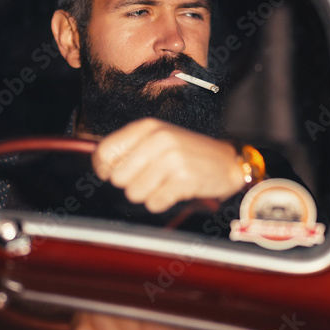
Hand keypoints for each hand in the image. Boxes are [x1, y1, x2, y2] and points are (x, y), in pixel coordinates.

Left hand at [92, 118, 244, 212]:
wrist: (228, 162)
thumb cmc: (187, 153)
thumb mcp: (158, 139)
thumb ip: (130, 149)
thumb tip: (101, 168)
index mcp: (147, 127)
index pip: (105, 152)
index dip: (105, 169)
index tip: (115, 174)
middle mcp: (158, 139)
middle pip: (117, 177)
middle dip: (131, 184)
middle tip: (150, 178)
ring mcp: (172, 159)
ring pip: (134, 193)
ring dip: (147, 194)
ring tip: (164, 183)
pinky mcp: (183, 179)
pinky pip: (154, 202)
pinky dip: (162, 202)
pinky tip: (175, 191)